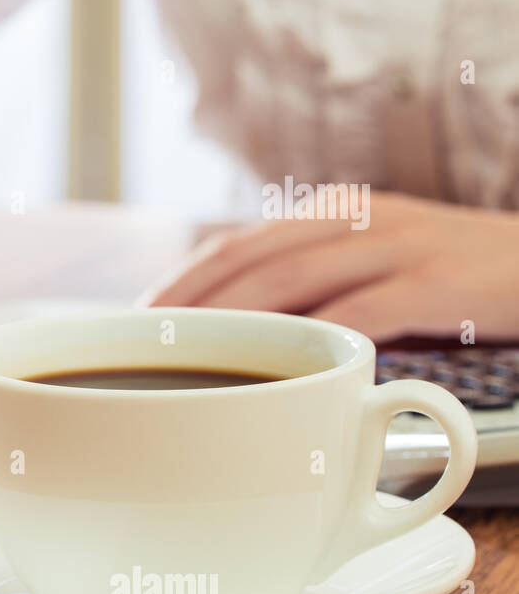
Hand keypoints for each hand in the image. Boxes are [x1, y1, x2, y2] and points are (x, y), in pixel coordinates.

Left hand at [146, 191, 518, 342]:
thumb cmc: (459, 280)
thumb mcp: (381, 269)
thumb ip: (319, 293)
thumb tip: (243, 346)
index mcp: (330, 216)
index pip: (234, 247)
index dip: (178, 287)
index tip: (135, 331)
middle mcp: (353, 219)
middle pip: (243, 261)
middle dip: (183, 309)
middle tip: (140, 356)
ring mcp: (396, 245)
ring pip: (286, 281)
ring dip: (225, 325)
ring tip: (182, 367)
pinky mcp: (439, 280)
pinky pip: (359, 314)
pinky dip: (311, 345)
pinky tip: (277, 378)